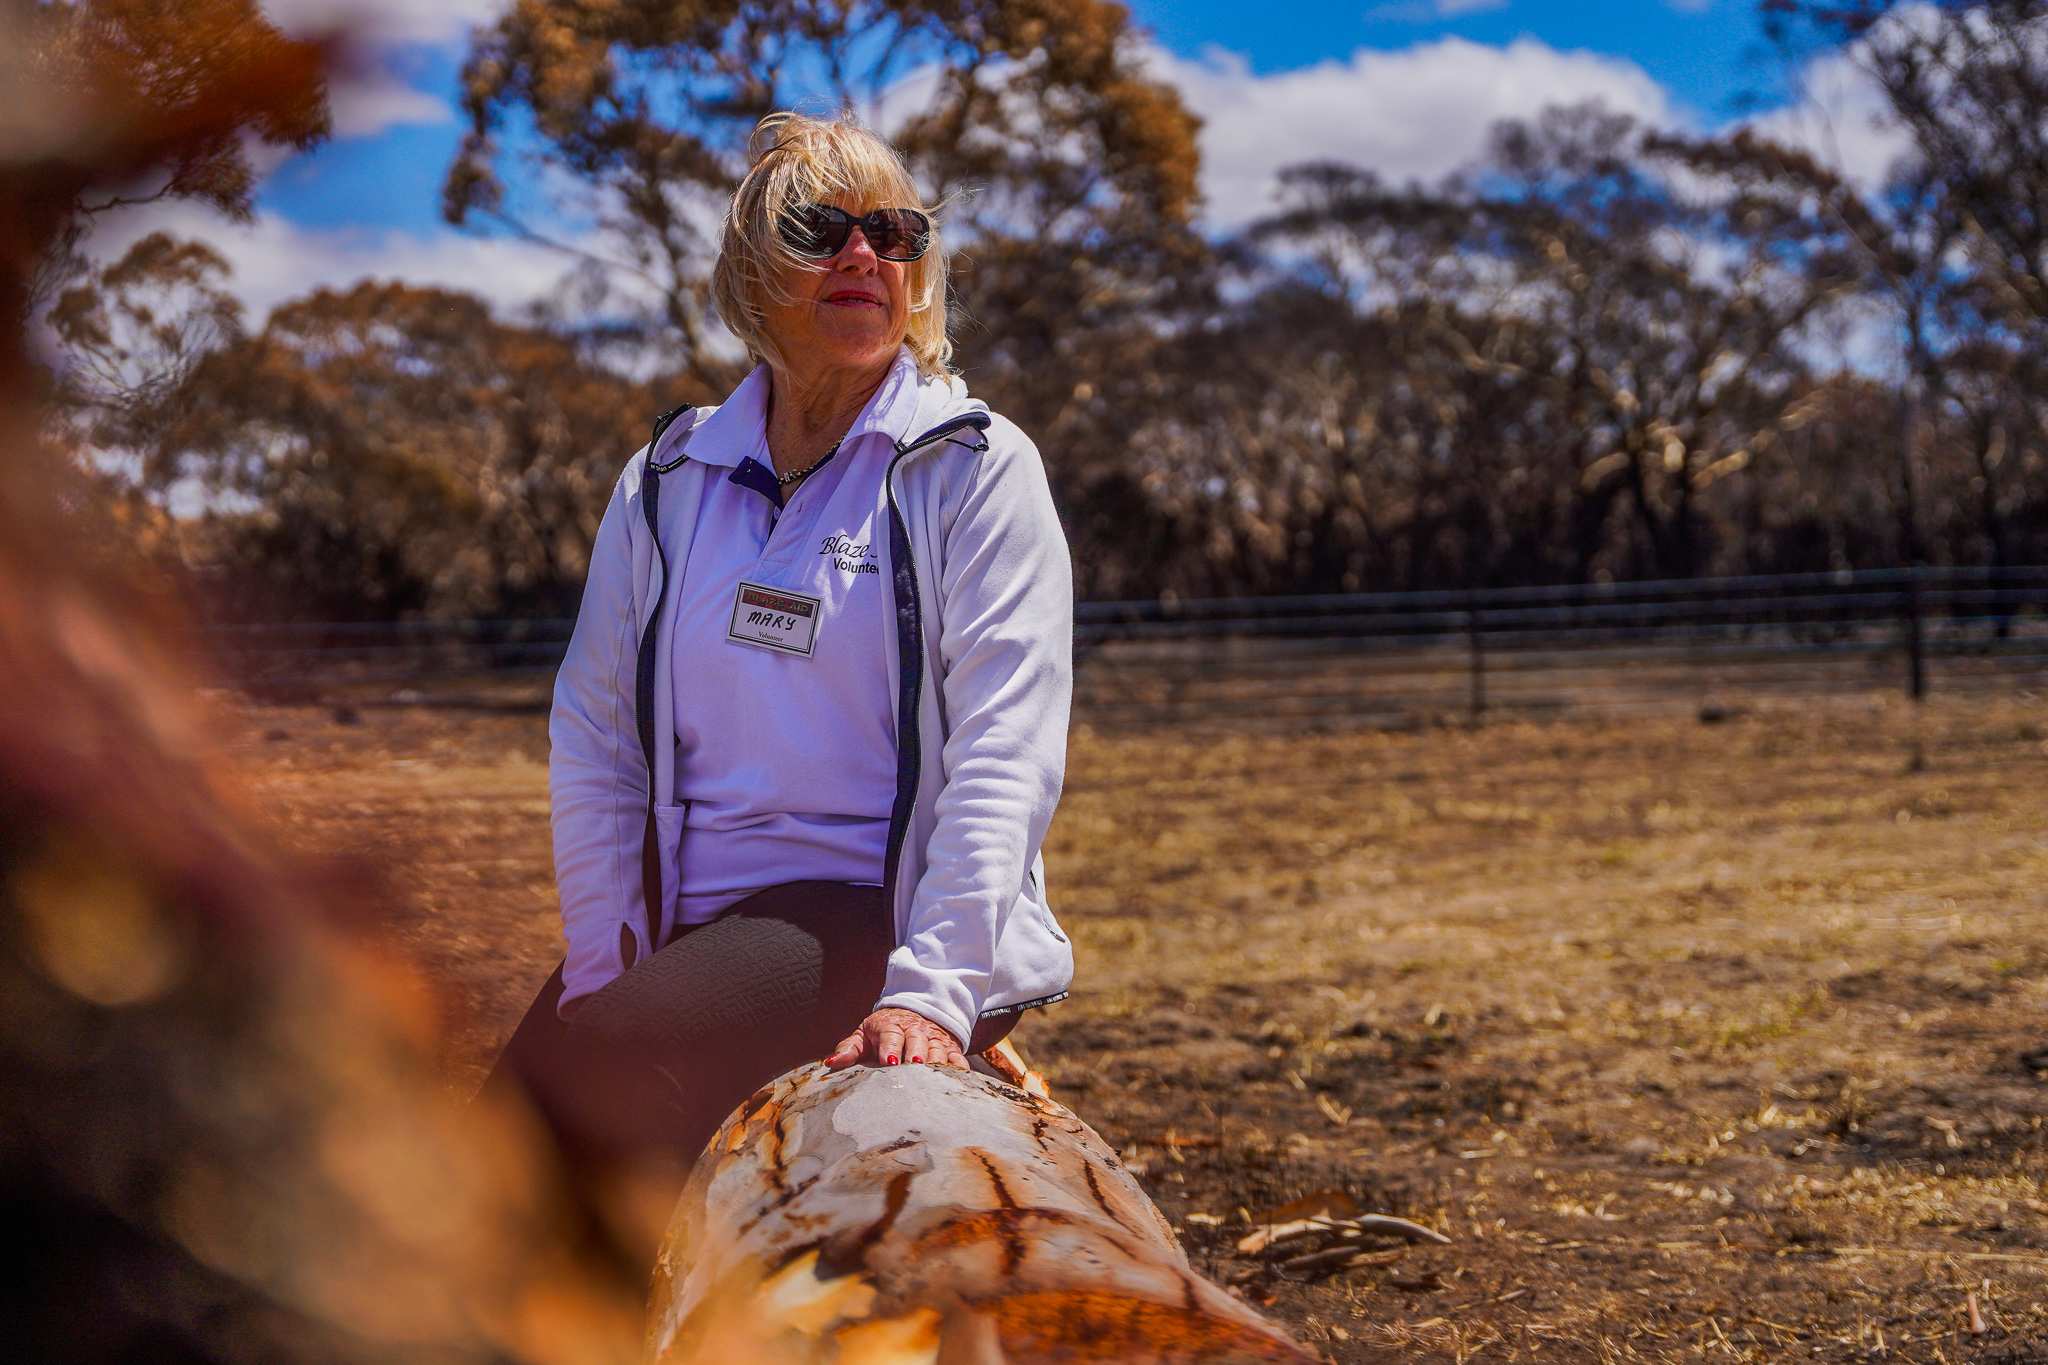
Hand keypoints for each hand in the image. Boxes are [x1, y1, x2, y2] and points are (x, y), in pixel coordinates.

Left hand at [824, 1006, 966, 1070]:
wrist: (916, 1012)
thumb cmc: (884, 1031)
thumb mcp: (864, 1035)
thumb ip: (849, 1049)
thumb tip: (831, 1062)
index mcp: (891, 1026)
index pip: (891, 1035)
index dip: (891, 1047)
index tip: (889, 1062)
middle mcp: (915, 1030)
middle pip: (917, 1041)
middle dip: (916, 1053)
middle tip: (914, 1066)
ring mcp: (935, 1039)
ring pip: (939, 1049)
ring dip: (937, 1062)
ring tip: (934, 1077)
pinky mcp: (951, 1047)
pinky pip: (958, 1058)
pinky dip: (959, 1068)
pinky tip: (958, 1079)